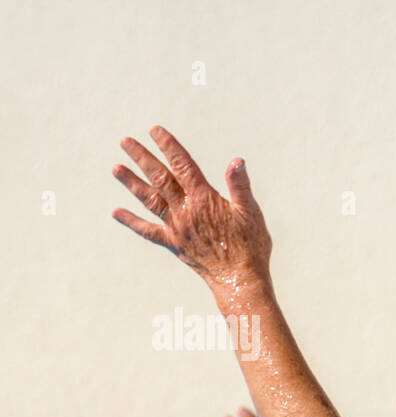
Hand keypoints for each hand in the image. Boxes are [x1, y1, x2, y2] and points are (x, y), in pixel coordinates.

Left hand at [111, 126, 269, 288]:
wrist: (239, 279)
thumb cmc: (251, 246)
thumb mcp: (250, 213)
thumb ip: (240, 185)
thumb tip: (236, 161)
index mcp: (204, 199)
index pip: (182, 165)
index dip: (168, 146)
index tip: (154, 130)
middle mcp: (185, 210)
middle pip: (159, 178)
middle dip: (142, 158)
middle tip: (125, 142)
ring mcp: (176, 227)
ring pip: (149, 199)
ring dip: (131, 183)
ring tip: (115, 168)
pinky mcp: (173, 244)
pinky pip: (147, 231)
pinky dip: (131, 221)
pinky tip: (116, 212)